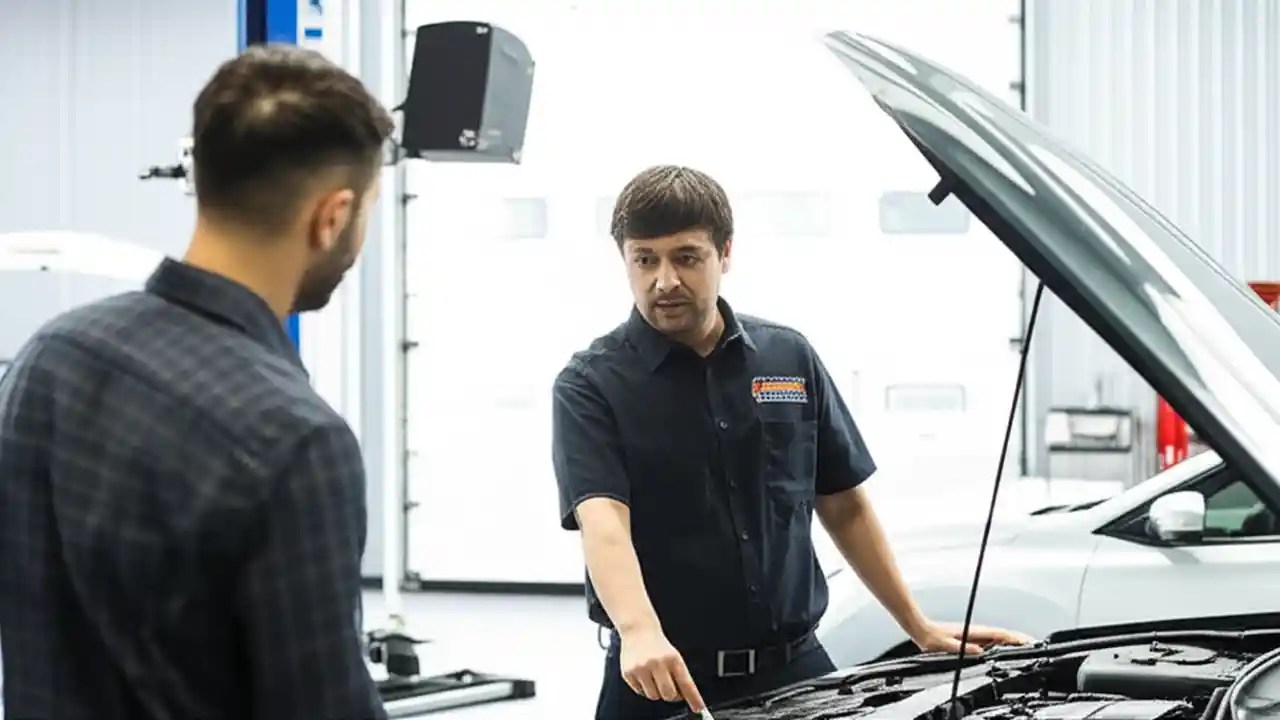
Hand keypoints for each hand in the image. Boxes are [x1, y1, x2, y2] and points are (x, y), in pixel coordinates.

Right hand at [618, 626, 705, 711]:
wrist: (638, 630)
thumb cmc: (658, 645)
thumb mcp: (674, 656)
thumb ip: (680, 676)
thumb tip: (685, 697)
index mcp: (672, 659)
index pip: (686, 684)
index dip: (693, 698)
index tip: (699, 707)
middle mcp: (657, 663)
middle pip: (668, 694)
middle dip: (671, 695)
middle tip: (670, 688)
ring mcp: (641, 668)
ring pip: (653, 696)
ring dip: (656, 691)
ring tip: (654, 677)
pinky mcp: (628, 673)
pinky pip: (639, 692)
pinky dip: (644, 687)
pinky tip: (644, 675)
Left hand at [910, 619, 1035, 655]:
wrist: (920, 630)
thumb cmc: (931, 637)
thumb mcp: (945, 644)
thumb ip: (961, 647)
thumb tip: (978, 651)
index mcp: (972, 632)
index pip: (997, 633)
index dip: (1012, 637)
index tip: (1025, 640)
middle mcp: (974, 632)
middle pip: (1000, 634)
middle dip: (1016, 637)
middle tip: (1031, 642)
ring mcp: (972, 634)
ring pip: (995, 636)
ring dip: (1009, 640)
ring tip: (1023, 645)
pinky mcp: (968, 638)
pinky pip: (988, 640)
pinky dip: (999, 642)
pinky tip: (1002, 647)